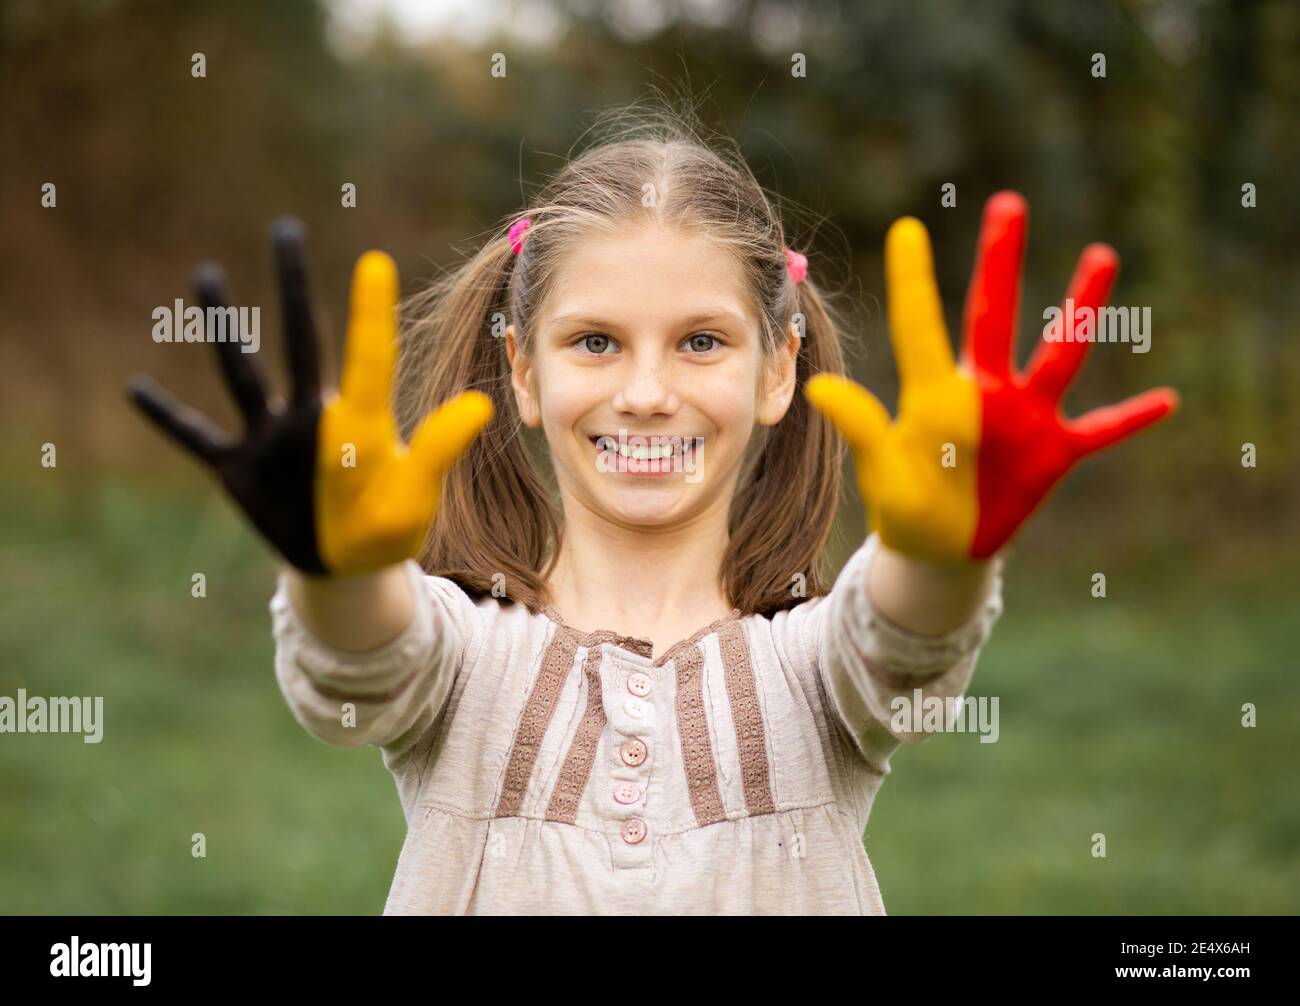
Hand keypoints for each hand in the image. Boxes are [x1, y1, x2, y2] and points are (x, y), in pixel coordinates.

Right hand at [127, 218, 492, 574]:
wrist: (348, 566)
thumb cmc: (388, 525)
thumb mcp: (417, 494)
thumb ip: (438, 450)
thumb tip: (482, 407)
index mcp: (359, 422)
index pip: (369, 358)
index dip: (371, 313)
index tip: (375, 260)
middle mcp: (312, 418)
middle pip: (301, 342)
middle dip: (295, 288)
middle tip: (287, 229)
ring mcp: (272, 440)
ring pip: (242, 374)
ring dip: (225, 330)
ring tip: (207, 276)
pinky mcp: (240, 469)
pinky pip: (196, 438)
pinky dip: (167, 418)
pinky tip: (134, 388)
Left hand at [805, 191, 1178, 562]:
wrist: (939, 550)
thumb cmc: (905, 506)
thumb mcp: (882, 473)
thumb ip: (862, 430)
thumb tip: (817, 388)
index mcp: (935, 396)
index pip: (921, 329)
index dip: (914, 282)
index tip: (905, 228)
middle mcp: (983, 394)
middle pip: (993, 317)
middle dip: (1000, 263)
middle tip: (1008, 202)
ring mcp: (1023, 420)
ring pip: (1059, 354)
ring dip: (1080, 309)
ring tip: (1101, 255)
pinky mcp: (1054, 454)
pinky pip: (1101, 432)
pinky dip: (1131, 419)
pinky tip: (1168, 400)